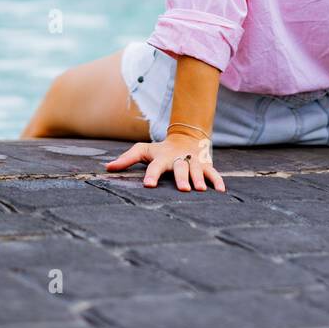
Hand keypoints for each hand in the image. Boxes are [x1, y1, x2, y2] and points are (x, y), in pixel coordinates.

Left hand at [105, 132, 224, 191]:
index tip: (148, 185)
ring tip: (200, 190)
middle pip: (180, 168)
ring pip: (197, 170)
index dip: (151, 175)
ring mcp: (193, 162)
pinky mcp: (205, 165)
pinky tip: (221, 191)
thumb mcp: (143, 151)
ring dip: (199, 179)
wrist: (187, 137)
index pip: (155, 166)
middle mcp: (179, 160)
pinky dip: (217, 181)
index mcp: (162, 158)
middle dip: (181, 178)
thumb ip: (127, 159)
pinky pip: (213, 172)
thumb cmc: (161, 149)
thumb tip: (107, 168)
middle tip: (183, 189)